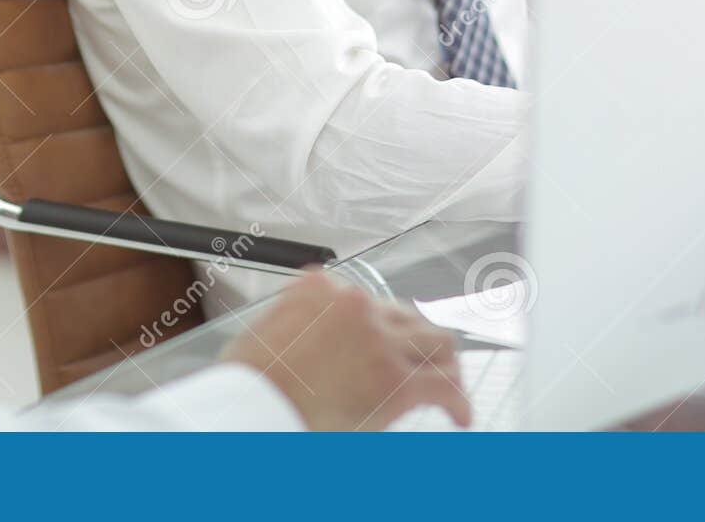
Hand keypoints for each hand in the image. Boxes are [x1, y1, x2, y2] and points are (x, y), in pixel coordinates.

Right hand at [220, 269, 469, 430]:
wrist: (248, 408)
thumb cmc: (245, 385)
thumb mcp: (264, 334)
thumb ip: (295, 327)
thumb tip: (307, 348)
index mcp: (320, 287)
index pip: (367, 301)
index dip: (384, 329)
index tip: (386, 346)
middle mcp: (355, 303)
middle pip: (407, 316)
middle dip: (417, 342)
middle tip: (424, 365)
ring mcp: (378, 337)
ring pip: (436, 342)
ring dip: (445, 365)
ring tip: (449, 387)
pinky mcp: (394, 377)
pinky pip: (443, 386)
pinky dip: (457, 401)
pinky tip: (459, 417)